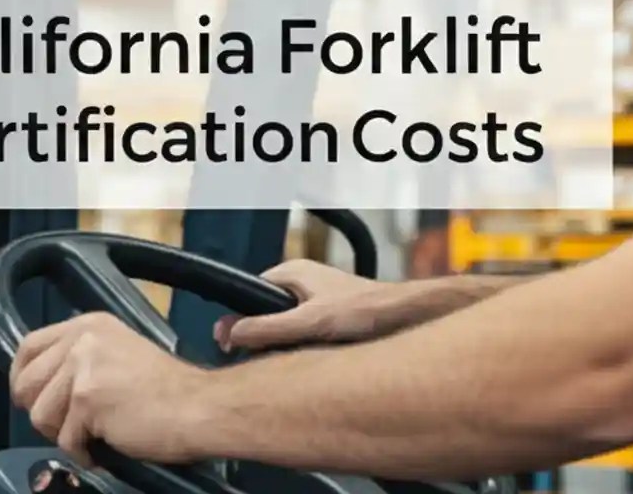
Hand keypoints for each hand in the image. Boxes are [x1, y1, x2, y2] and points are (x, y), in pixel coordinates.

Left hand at [10, 312, 208, 467]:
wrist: (198, 406)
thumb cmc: (167, 389)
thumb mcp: (119, 352)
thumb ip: (82, 358)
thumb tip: (43, 385)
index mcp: (88, 325)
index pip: (28, 346)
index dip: (21, 376)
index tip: (29, 398)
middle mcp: (81, 340)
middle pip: (26, 384)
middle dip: (42, 412)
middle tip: (70, 425)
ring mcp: (82, 369)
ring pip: (40, 415)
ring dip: (64, 434)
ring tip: (94, 436)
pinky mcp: (87, 399)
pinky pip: (65, 440)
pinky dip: (83, 452)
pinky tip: (105, 447)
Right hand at [213, 259, 389, 351]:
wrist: (404, 316)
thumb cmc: (364, 310)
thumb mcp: (309, 323)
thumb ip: (268, 328)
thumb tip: (230, 334)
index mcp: (292, 272)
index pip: (248, 294)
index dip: (237, 320)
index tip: (228, 344)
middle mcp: (302, 281)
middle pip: (263, 310)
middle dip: (255, 334)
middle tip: (247, 357)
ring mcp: (316, 297)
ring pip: (283, 323)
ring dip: (279, 342)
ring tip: (279, 359)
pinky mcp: (328, 314)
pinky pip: (301, 330)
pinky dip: (298, 344)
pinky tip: (302, 359)